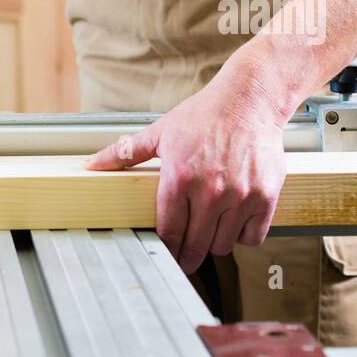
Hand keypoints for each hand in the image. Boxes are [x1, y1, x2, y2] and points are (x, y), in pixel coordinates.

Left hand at [85, 78, 287, 273]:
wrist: (248, 100)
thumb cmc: (204, 115)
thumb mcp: (161, 132)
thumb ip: (126, 153)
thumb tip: (91, 164)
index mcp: (179, 177)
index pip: (169, 233)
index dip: (167, 250)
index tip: (167, 256)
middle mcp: (210, 191)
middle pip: (196, 247)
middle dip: (189, 255)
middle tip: (187, 253)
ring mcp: (240, 196)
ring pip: (223, 245)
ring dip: (216, 241)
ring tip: (212, 224)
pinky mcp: (265, 198)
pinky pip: (252, 238)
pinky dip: (243, 234)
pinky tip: (235, 218)